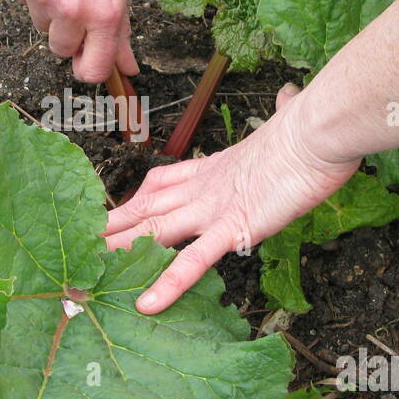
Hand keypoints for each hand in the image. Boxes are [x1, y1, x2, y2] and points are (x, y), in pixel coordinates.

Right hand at [6, 0, 142, 82]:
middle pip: (60, 49)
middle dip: (70, 33)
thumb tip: (129, 70)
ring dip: (49, 6)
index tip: (88, 57)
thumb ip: (122, 31)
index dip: (89, 67)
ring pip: (39, 21)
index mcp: (105, 14)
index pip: (91, 71)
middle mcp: (70, 8)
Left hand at [103, 85, 362, 313]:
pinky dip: (168, 283)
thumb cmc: (311, 125)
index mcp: (214, 166)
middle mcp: (204, 188)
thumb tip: (290, 94)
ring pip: (155, 233)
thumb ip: (285, 111)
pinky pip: (193, 261)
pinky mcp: (232, 228)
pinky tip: (148, 304)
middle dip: (113, 228)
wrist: (319, 129)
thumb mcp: (290, 121)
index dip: (134, 199)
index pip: (162, 183)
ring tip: (89, 272)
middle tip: (79, 244)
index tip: (111, 211)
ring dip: (122, 253)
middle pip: (147, 209)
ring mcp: (214, 209)